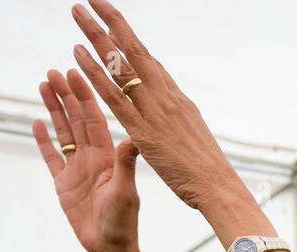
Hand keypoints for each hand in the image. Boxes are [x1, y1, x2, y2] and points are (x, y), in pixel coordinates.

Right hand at [33, 68, 139, 251]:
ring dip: (54, 110)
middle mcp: (93, 159)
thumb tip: (133, 140)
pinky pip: (52, 157)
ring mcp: (77, 169)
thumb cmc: (123, 222)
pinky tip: (36, 122)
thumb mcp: (125, 191)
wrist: (110, 247)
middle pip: (77, 120)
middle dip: (66, 96)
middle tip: (53, 71)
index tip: (75, 74)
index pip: (94, 120)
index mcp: (108, 157)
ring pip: (63, 133)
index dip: (84, 97)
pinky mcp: (63, 183)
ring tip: (44, 86)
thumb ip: (125, 164)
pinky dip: (44, 140)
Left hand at [67, 0, 243, 212]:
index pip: (151, 62)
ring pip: (121, 66)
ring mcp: (155, 112)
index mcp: (179, 100)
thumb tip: (171, 109)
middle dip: (112, 22)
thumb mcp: (194, 137)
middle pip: (135, 51)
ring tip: (78, 12)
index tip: (114, 20)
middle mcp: (167, 98)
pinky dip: (95, 74)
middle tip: (91, 0)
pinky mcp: (143, 131)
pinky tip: (78, 56)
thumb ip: (178, 119)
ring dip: (97, 37)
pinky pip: (114, 97)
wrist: (219, 188)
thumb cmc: (209, 170)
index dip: (131, 39)